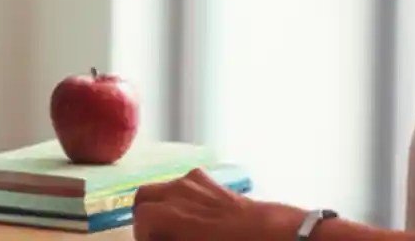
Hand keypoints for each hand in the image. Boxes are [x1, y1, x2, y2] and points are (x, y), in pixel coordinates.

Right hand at [133, 168, 307, 240]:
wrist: (273, 234)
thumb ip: (169, 240)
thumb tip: (160, 237)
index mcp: (172, 212)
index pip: (140, 217)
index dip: (143, 235)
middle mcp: (179, 191)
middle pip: (144, 196)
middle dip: (146, 216)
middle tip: (157, 236)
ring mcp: (195, 181)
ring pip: (163, 187)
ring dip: (162, 205)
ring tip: (174, 227)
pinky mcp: (211, 180)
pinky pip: (184, 184)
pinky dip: (180, 197)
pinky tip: (195, 216)